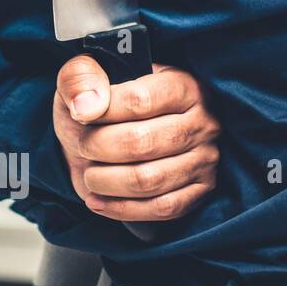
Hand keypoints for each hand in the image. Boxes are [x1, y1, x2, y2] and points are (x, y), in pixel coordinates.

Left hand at [53, 57, 219, 221]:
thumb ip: (80, 77)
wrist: (117, 138)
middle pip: (142, 143)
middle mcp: (204, 121)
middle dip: (98, 148)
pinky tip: (98, 199)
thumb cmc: (106, 107)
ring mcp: (206, 158)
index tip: (82, 116)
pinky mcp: (200, 190)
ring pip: (149, 180)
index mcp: (184, 85)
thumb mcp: (86, 77)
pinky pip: (161, 208)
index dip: (101, 113)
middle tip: (84, 146)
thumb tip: (87, 107)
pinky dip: (121, 208)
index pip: (139, 101)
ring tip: (91, 173)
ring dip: (105, 181)